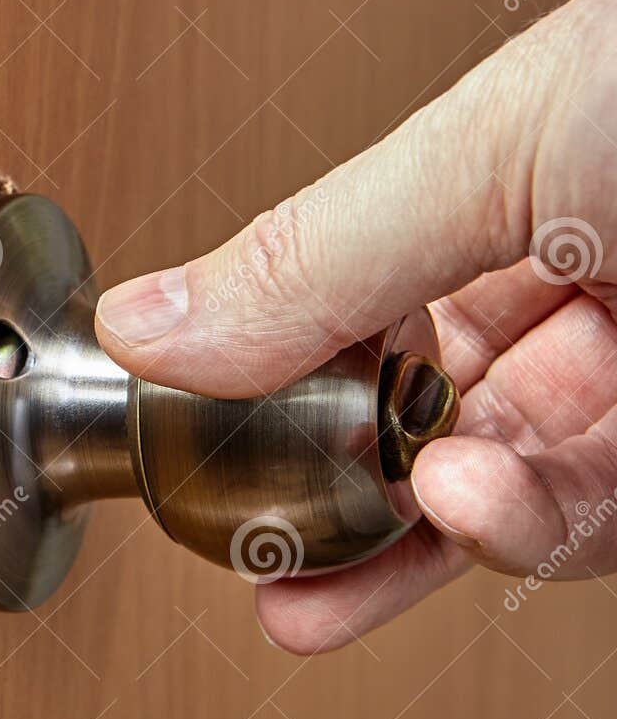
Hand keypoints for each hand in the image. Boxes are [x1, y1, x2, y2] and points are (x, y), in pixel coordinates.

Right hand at [94, 0, 616, 653]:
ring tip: (373, 534)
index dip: (269, 388)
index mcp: (502, 200)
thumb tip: (146, 322)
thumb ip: (307, 262)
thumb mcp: (484, 152)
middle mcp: (573, 297)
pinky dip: (522, 527)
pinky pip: (589, 525)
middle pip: (420, 428)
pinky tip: (468, 504)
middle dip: (340, 509)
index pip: (350, 318)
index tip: (203, 440)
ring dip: (433, 527)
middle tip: (270, 566)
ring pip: (506, 498)